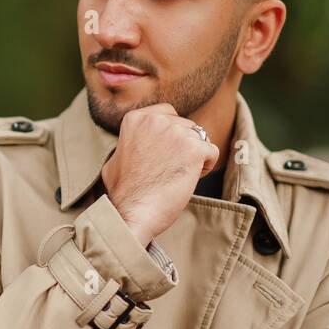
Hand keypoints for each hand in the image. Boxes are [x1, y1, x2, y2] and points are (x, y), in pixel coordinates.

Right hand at [100, 102, 219, 244]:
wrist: (132, 214)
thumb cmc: (123, 193)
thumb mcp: (116, 157)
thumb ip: (133, 141)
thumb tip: (139, 140)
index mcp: (136, 118)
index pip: (169, 114)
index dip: (171, 135)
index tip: (161, 155)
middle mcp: (156, 120)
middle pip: (187, 126)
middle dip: (183, 147)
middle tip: (168, 170)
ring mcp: (176, 133)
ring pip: (201, 138)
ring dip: (194, 157)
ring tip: (176, 176)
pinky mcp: (194, 149)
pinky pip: (212, 152)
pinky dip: (204, 168)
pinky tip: (187, 180)